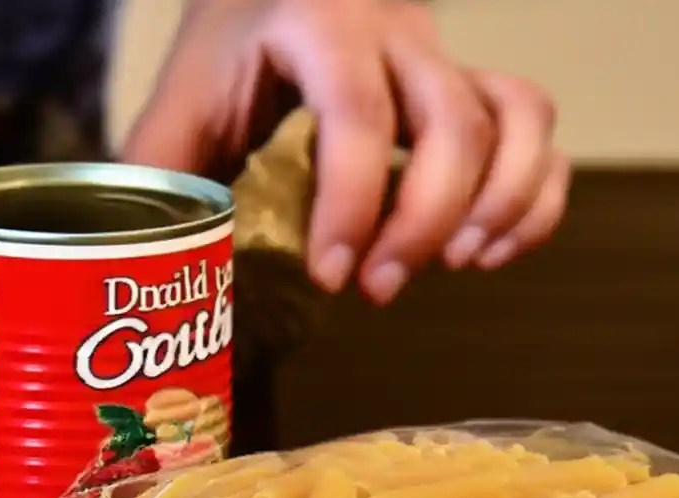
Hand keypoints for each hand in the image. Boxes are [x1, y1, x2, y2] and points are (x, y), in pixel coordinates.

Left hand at [123, 0, 569, 304]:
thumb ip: (165, 167)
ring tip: (459, 264)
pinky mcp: (475, 86)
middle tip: (379, 288)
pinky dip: (533, 195)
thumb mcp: (185, 97)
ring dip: (500, 204)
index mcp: (319, 23)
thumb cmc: (232, 47)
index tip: (331, 275)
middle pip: (452, 122)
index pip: (356, 114)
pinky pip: (535, 130)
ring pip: (515, 118)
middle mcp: (398, 32)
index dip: (353, 203)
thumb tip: (143, 259)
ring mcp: (446, 58)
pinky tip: (490, 249)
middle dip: (424, 221)